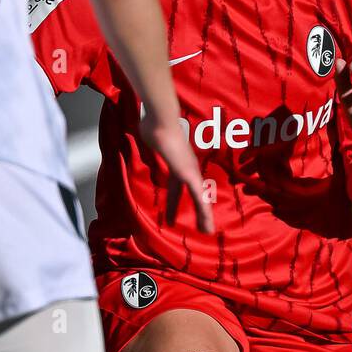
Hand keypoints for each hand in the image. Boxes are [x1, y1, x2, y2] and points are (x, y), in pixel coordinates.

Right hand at [139, 112, 214, 233]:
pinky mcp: (188, 174)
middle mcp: (188, 168)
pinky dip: (202, 210)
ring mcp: (190, 171)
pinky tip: (206, 221)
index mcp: (179, 163)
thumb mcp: (152, 137)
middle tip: (203, 227)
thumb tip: (144, 132)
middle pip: (195, 195)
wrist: (160, 121)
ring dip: (204, 216)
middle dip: (199, 211)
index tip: (174, 213)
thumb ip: (151, 138)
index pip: (179, 187)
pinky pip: (197, 196)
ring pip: (200, 198)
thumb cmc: (154, 126)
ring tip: (207, 231)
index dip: (175, 201)